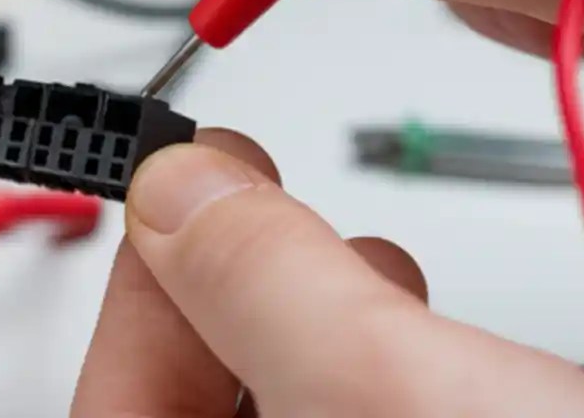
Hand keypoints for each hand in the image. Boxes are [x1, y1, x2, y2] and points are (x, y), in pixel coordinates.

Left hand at [71, 130, 583, 416]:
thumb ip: (261, 286)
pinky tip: (444, 339)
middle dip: (237, 302)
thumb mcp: (390, 400)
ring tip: (371, 266)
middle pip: (211, 417)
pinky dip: (409, 373)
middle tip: (258, 207)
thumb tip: (180, 190)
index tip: (175, 188)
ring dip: (329, 330)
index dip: (139, 296)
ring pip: (314, 417)